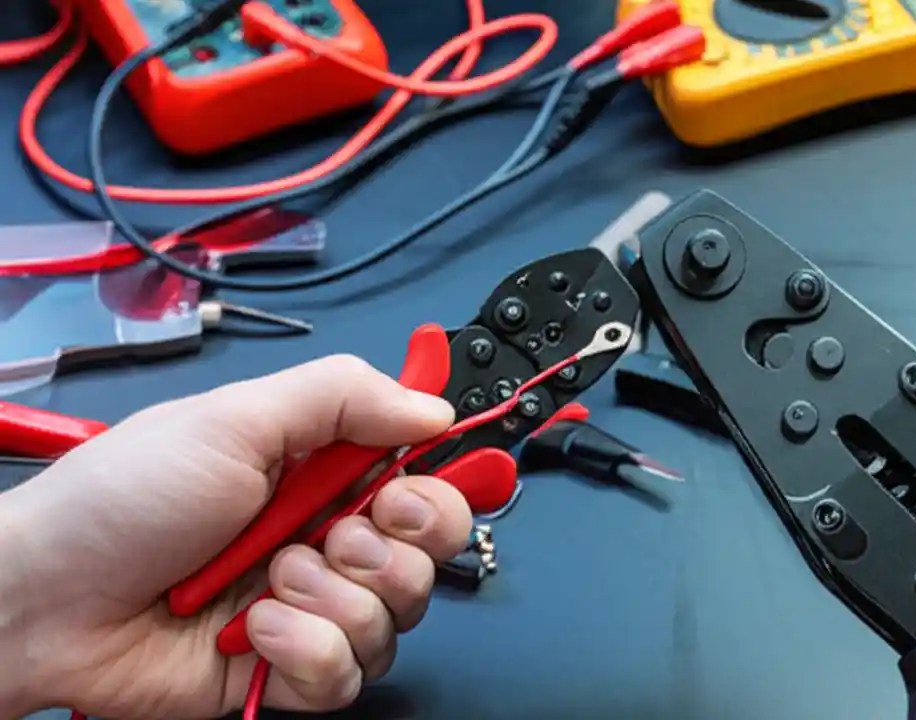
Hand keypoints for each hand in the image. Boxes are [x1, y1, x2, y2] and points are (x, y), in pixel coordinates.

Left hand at [0, 355, 472, 719]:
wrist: (45, 602)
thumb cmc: (123, 500)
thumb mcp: (233, 419)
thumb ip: (343, 396)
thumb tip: (434, 403)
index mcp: (322, 471)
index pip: (427, 481)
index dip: (438, 492)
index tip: (407, 494)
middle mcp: (327, 537)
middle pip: (431, 555)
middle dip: (389, 550)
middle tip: (332, 535)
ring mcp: (311, 605)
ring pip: (397, 618)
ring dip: (335, 599)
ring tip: (270, 581)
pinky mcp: (288, 666)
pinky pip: (349, 673)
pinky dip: (305, 650)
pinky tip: (252, 629)